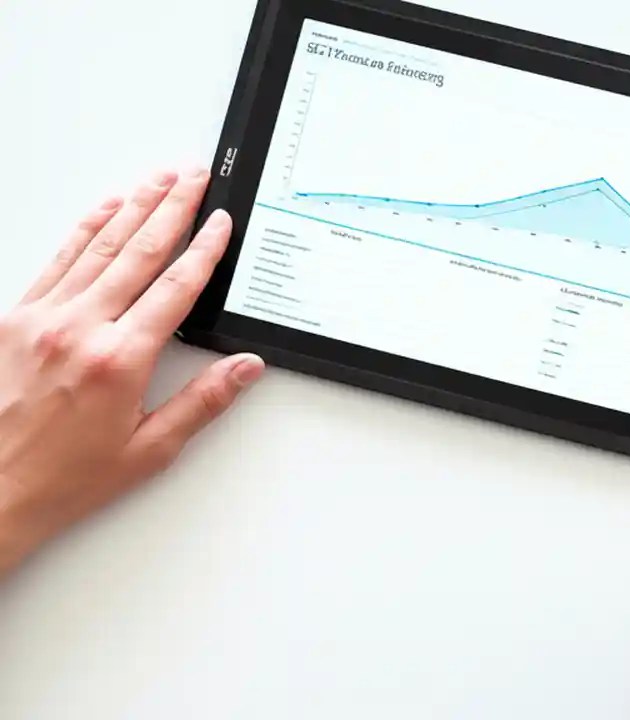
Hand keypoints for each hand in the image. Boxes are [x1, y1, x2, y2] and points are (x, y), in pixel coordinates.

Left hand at [0, 168, 263, 576]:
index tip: (221, 223)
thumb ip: (203, 402)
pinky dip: (85, 230)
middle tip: (195, 177)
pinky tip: (104, 209)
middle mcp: (79, 329)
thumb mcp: (149, 450)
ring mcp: (42, 319)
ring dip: (133, 207)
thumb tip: (245, 368)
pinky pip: (58, 261)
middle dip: (172, 208)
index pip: (174, 289)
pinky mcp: (17, 319)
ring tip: (159, 179)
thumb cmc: (65, 478)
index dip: (203, 250)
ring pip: (98, 247)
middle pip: (138, 252)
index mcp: (119, 360)